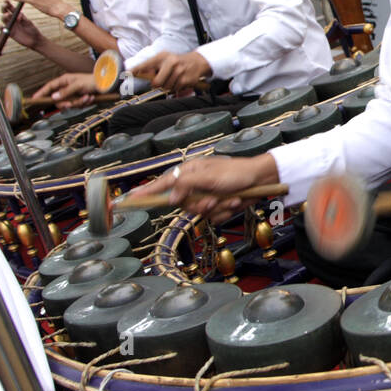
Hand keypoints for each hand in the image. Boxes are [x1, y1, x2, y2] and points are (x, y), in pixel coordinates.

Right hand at [0, 0, 39, 49]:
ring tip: (7, 14)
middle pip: (5, 12)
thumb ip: (24, 19)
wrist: (34, 40)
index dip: (8, 4)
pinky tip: (1, 25)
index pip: (11, 8)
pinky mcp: (10, 33)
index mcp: (17, 15)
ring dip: (4, 16)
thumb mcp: (28, 23)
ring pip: (4, 20)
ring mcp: (10, 26)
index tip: (6, 0)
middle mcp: (12, 20)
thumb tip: (19, 15)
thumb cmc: (32, 30)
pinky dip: (1, 27)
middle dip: (4, 8)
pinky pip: (3, 30)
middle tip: (5, 5)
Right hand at [35, 71, 95, 105]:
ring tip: (88, 96)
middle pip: (59, 100)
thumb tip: (54, 97)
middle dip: (67, 103)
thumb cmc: (92, 80)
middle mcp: (67, 88)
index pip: (49, 87)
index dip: (42, 92)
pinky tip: (91, 97)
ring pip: (70, 104)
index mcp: (64, 81)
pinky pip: (78, 105)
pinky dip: (85, 103)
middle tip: (71, 104)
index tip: (35, 98)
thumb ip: (66, 92)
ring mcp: (73, 94)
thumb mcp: (78, 85)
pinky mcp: (79, 99)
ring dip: (80, 102)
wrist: (106, 85)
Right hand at [128, 152, 278, 222]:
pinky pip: (213, 217)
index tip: (129, 200)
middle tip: (215, 198)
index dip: (145, 193)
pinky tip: (236, 201)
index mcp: (188, 173)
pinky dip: (226, 211)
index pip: (161, 184)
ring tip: (230, 197)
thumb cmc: (236, 173)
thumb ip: (186, 186)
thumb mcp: (208, 177)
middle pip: (183, 205)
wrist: (261, 180)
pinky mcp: (217, 206)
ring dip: (217, 208)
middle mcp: (195, 185)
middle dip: (201, 205)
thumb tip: (171, 199)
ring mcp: (206, 196)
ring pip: (199, 213)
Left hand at [131, 50, 210, 92]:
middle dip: (156, 84)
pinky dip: (176, 87)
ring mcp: (179, 71)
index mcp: (162, 56)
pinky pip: (175, 89)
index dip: (136, 70)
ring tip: (172, 79)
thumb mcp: (164, 59)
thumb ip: (151, 66)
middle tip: (158, 82)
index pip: (146, 64)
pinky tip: (180, 81)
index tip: (128, 74)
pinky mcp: (186, 79)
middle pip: (156, 82)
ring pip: (166, 87)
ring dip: (167, 86)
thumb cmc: (176, 61)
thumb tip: (136, 73)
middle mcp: (171, 62)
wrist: (197, 61)